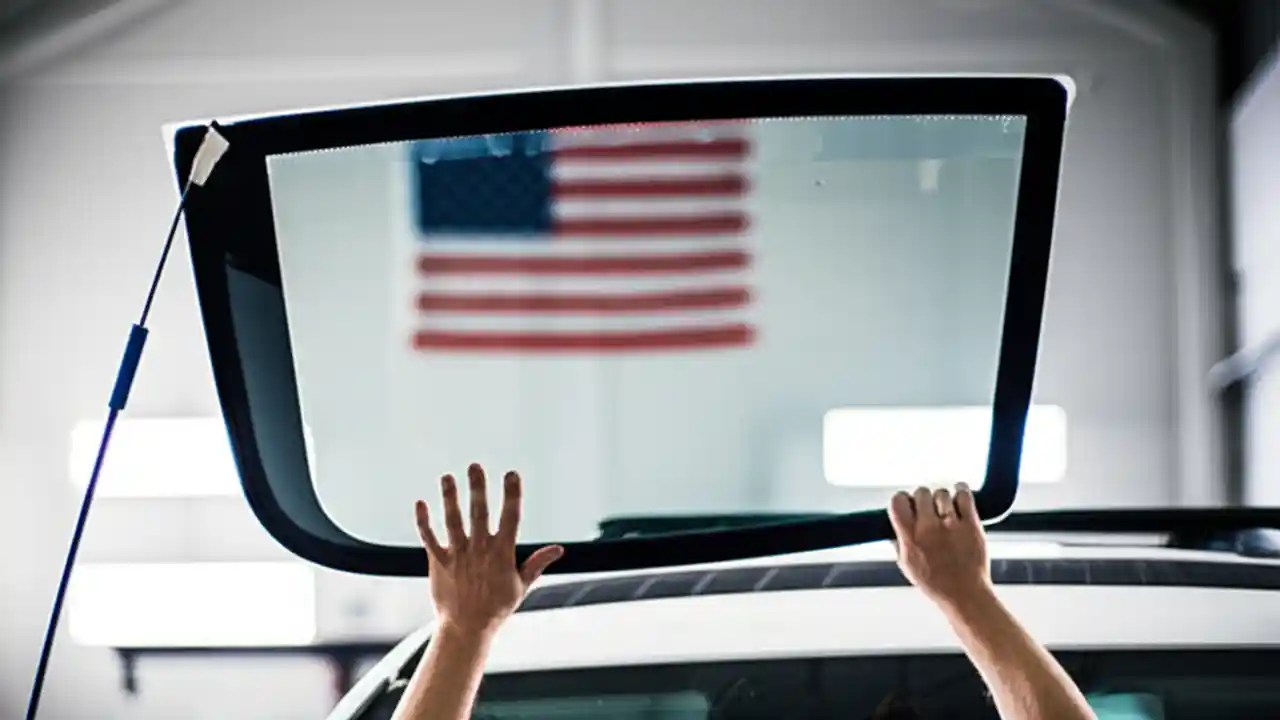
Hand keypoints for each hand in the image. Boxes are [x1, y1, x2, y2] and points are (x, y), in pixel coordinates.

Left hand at [414, 464, 562, 637]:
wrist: (467, 628)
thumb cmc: (496, 608)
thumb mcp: (521, 586)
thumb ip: (537, 564)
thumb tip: (558, 550)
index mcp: (502, 554)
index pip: (510, 518)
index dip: (512, 495)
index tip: (512, 474)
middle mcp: (479, 550)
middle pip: (478, 513)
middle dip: (477, 488)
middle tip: (475, 466)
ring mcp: (457, 555)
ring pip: (453, 521)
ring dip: (450, 498)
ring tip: (448, 477)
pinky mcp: (438, 562)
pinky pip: (429, 538)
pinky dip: (424, 521)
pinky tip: (421, 503)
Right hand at [888, 483, 990, 608]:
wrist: (965, 594)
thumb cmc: (936, 583)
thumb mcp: (907, 565)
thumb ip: (899, 542)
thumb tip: (895, 526)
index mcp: (910, 538)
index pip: (898, 501)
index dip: (902, 499)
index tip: (908, 503)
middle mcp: (928, 529)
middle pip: (921, 492)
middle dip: (923, 498)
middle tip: (928, 508)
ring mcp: (951, 525)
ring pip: (942, 493)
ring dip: (943, 499)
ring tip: (946, 509)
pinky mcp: (971, 525)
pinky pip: (964, 495)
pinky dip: (961, 491)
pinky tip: (959, 494)